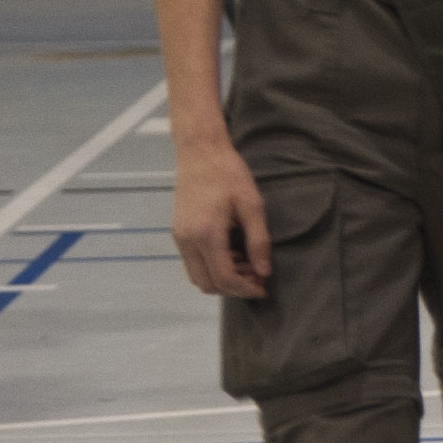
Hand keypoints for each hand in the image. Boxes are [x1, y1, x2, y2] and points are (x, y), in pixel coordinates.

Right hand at [172, 137, 270, 298]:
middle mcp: (187, 242)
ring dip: (221, 278)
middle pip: (206, 284)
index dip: (245, 289)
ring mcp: (179, 238)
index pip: (224, 278)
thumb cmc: (230, 175)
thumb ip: (258, 241)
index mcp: (207, 235)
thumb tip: (264, 272)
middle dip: (233, 288)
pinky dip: (212, 267)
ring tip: (247, 264)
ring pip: (197, 276)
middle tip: (257, 276)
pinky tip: (232, 253)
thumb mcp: (253, 206)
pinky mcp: (178, 233)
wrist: (200, 154)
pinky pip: (193, 263)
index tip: (264, 288)